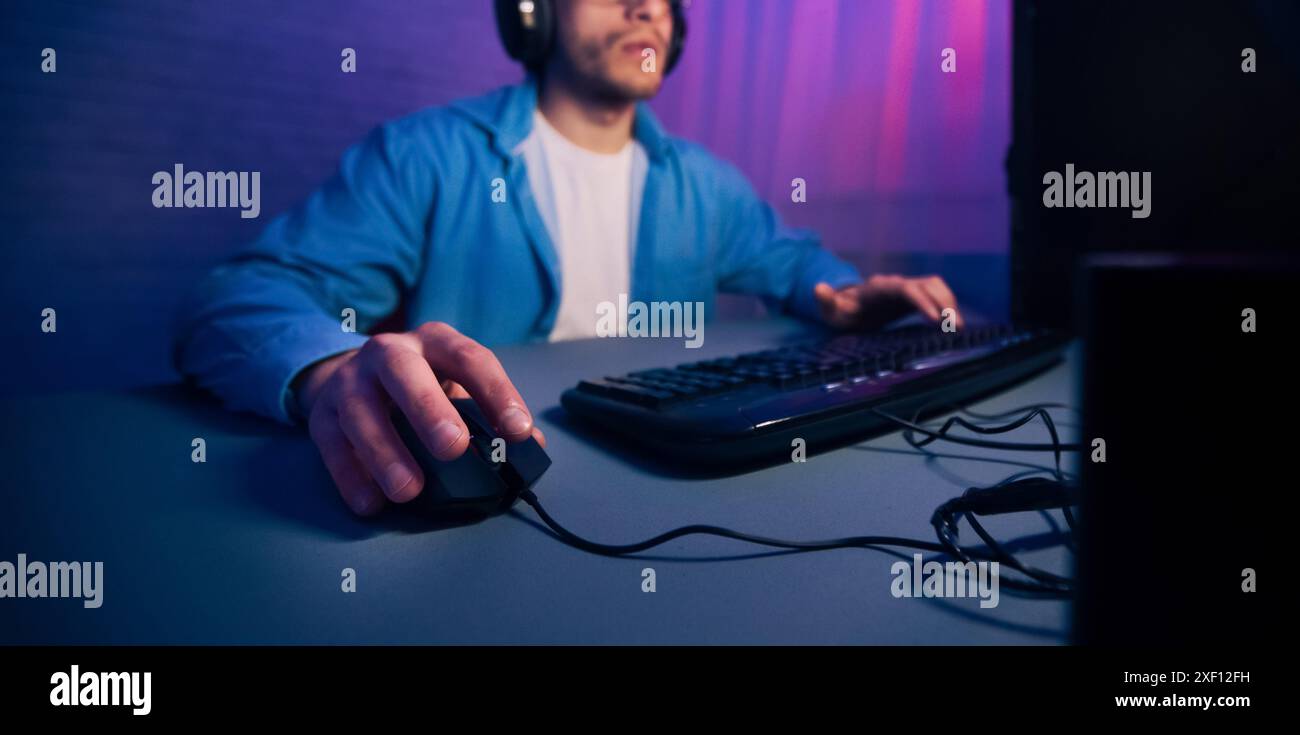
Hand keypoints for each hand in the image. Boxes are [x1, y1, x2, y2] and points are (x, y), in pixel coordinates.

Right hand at [294, 321, 544, 515]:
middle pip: (404, 373)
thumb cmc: (420, 387)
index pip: (471, 358)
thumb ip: (491, 414)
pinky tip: (371, 502)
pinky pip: (331, 445)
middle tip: (453, 449)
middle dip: (428, 409)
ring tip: (409, 491)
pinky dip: (350, 476)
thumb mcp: (456, 387)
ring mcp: (350, 380)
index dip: (497, 393)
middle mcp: (389, 352)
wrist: (350, 375)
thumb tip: (532, 446)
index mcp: (434, 342)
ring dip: (385, 452)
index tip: (518, 432)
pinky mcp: (321, 413)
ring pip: (360, 411)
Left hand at [814, 274, 963, 330]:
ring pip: (936, 287)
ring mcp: (908, 289)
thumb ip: (826, 302)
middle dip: (944, 302)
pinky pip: (937, 296)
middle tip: (955, 327)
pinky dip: (948, 307)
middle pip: (928, 284)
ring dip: (951, 304)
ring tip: (959, 328)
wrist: (847, 307)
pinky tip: (954, 327)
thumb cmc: (840, 312)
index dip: (921, 301)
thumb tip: (818, 288)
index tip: (935, 320)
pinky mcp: (915, 298)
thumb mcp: (830, 311)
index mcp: (880, 288)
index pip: (906, 289)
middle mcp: (898, 284)